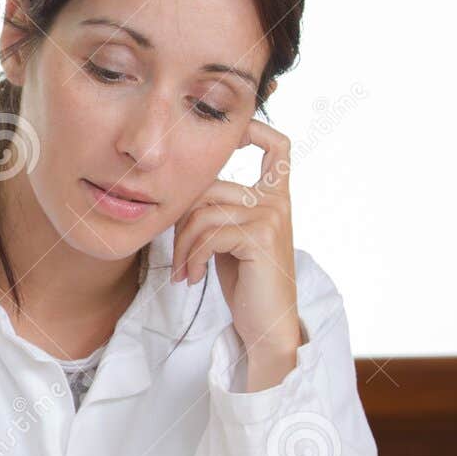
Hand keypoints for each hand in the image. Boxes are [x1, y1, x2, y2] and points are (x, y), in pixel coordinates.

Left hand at [172, 120, 300, 388]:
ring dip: (183, 246)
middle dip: (181, 222)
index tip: (233, 134)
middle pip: (208, 187)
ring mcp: (271, 216)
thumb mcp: (230, 238)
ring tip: (184, 271)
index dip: (255, 130)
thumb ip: (217, 209)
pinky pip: (208, 234)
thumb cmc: (246, 281)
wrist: (267, 325)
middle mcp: (277, 201)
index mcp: (274, 196)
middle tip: (178, 257)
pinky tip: (193, 277)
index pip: (278, 146)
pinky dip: (192, 257)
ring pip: (203, 212)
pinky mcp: (260, 237)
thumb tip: (178, 191)